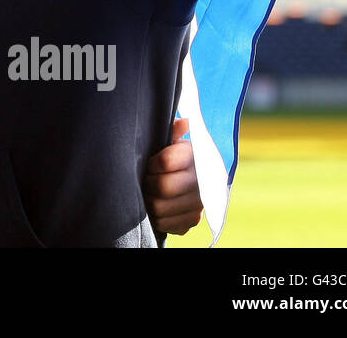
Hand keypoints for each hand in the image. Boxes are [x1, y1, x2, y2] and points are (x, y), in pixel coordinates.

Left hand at [144, 117, 202, 234]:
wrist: (179, 175)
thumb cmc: (167, 151)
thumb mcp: (169, 137)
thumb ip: (173, 129)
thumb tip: (186, 122)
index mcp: (196, 157)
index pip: (166, 162)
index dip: (152, 163)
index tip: (149, 163)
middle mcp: (203, 182)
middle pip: (162, 187)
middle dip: (147, 182)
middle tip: (144, 179)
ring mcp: (198, 204)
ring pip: (160, 208)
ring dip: (148, 200)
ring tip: (146, 191)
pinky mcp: (191, 221)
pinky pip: (166, 224)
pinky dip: (155, 217)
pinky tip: (155, 205)